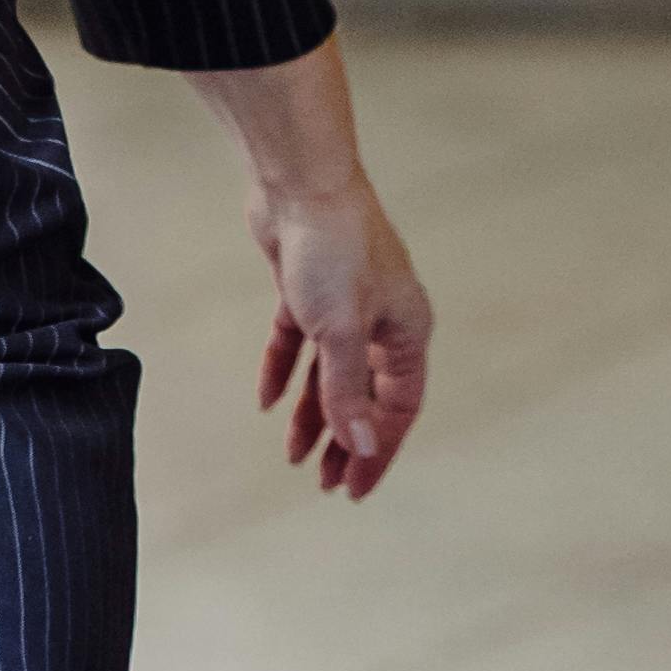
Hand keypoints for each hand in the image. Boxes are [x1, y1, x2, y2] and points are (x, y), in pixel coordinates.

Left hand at [252, 171, 432, 497]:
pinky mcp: (307, 291)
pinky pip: (297, 343)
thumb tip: (359, 445)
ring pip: (330, 375)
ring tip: (292, 455)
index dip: (377, 450)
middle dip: (346, 441)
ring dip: (313, 414)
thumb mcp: (340, 332)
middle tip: (324, 483)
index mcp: (405, 332)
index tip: (353, 489)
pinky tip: (265, 400)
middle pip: (365, 397)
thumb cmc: (333, 248)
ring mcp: (343, 306)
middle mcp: (381, 321)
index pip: (397, 408)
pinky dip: (283, 370)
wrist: (300, 181)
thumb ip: (347, 392)